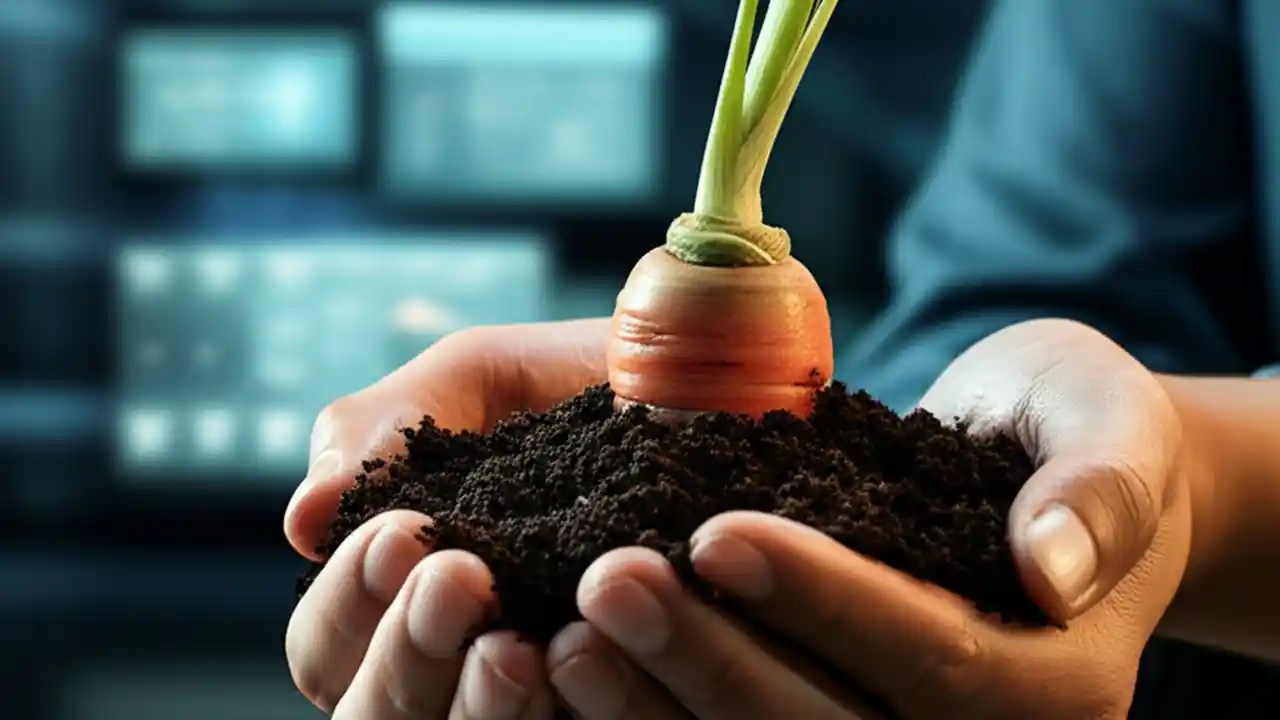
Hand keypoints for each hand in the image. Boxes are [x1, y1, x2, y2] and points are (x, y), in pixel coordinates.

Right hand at [284, 319, 609, 718]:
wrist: (719, 384)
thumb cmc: (583, 385)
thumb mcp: (479, 378)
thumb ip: (387, 431)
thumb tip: (302, 518)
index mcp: (401, 592)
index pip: (327, 643)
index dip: (346, 604)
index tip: (402, 533)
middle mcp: (457, 659)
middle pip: (374, 717)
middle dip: (401, 657)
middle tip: (458, 580)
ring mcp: (536, 693)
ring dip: (472, 709)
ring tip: (516, 651)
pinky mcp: (616, 706)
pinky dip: (560, 716)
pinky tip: (585, 663)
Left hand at [548, 318, 1195, 718]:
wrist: (1031, 474)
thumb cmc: (1067, 433)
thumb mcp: (1110, 427)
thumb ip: (1100, 489)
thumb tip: (1053, 567)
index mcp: (1058, 689)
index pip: (936, 661)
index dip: (824, 602)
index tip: (717, 531)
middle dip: (710, 661)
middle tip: (606, 582)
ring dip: (660, 707)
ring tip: (567, 638)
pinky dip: (658, 715)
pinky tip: (572, 666)